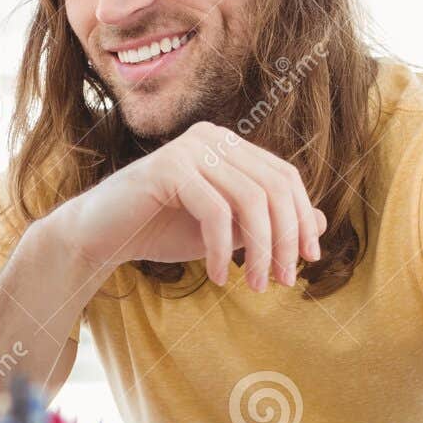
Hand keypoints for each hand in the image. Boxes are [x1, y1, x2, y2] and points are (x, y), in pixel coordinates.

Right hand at [60, 121, 325, 290]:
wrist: (100, 237)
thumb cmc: (163, 231)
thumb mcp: (227, 231)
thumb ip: (267, 223)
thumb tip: (323, 222)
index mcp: (230, 145)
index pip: (284, 177)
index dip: (303, 218)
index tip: (309, 259)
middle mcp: (213, 137)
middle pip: (274, 187)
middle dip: (285, 238)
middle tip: (284, 281)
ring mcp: (190, 147)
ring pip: (250, 200)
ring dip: (260, 250)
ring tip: (258, 285)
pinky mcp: (168, 167)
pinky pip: (215, 211)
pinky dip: (223, 249)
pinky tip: (220, 277)